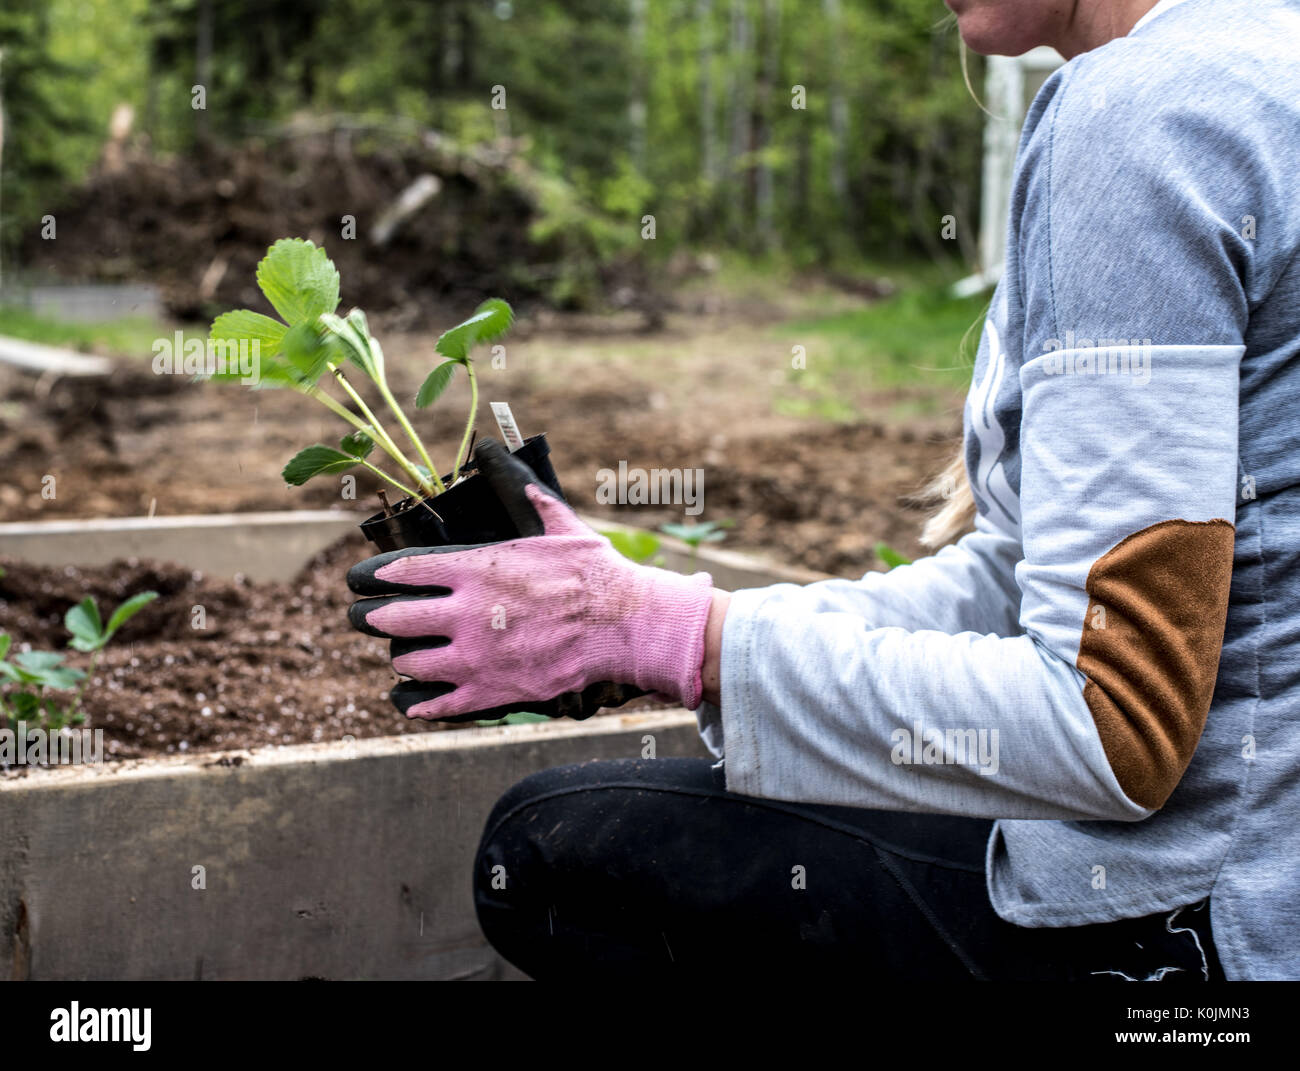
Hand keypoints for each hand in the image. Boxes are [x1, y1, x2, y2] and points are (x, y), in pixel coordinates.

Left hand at [347, 442, 715, 720]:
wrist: (623, 625)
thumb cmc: (595, 573)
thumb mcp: (562, 526)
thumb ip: (534, 502)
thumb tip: (522, 476)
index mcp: (477, 569)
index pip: (407, 570)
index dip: (381, 575)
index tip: (368, 578)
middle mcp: (465, 613)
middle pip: (393, 618)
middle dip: (374, 618)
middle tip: (368, 618)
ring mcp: (475, 656)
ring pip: (411, 663)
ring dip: (403, 660)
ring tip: (404, 658)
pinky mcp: (491, 691)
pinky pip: (442, 704)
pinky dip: (424, 706)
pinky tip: (415, 705)